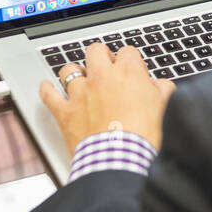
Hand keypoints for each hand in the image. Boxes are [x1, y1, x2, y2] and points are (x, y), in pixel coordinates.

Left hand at [39, 43, 174, 156]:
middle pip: (96, 50)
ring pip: (69, 69)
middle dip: (101, 56)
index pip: (127, 51)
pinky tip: (48, 87)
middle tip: (107, 68)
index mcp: (127, 73)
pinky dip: (47, 90)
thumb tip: (160, 86)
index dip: (131, 61)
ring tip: (80, 79)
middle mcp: (101, 77)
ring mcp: (80, 93)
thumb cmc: (143, 138)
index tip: (133, 72)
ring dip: (75, 72)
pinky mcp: (65, 112)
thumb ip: (162, 90)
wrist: (121, 161)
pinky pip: (48, 94)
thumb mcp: (164, 109)